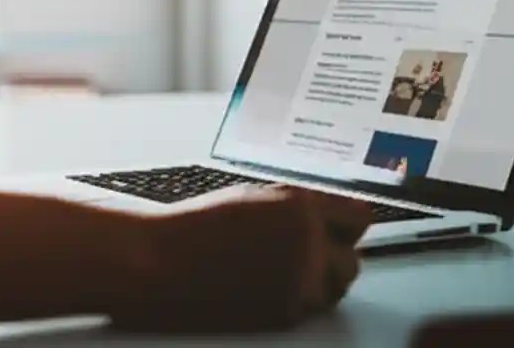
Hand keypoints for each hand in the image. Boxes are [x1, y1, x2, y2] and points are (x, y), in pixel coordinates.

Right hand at [114, 184, 370, 332]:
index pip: (358, 217)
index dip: (345, 222)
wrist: (155, 264)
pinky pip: (311, 308)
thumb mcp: (252, 198)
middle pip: (352, 259)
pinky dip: (299, 299)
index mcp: (298, 207)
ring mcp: (297, 284)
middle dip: (335, 254)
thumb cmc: (192, 228)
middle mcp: (306, 245)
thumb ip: (295, 206)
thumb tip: (327, 216)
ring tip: (288, 270)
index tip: (340, 225)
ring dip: (322, 280)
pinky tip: (270, 285)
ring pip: (336, 288)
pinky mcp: (284, 315)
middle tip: (312, 250)